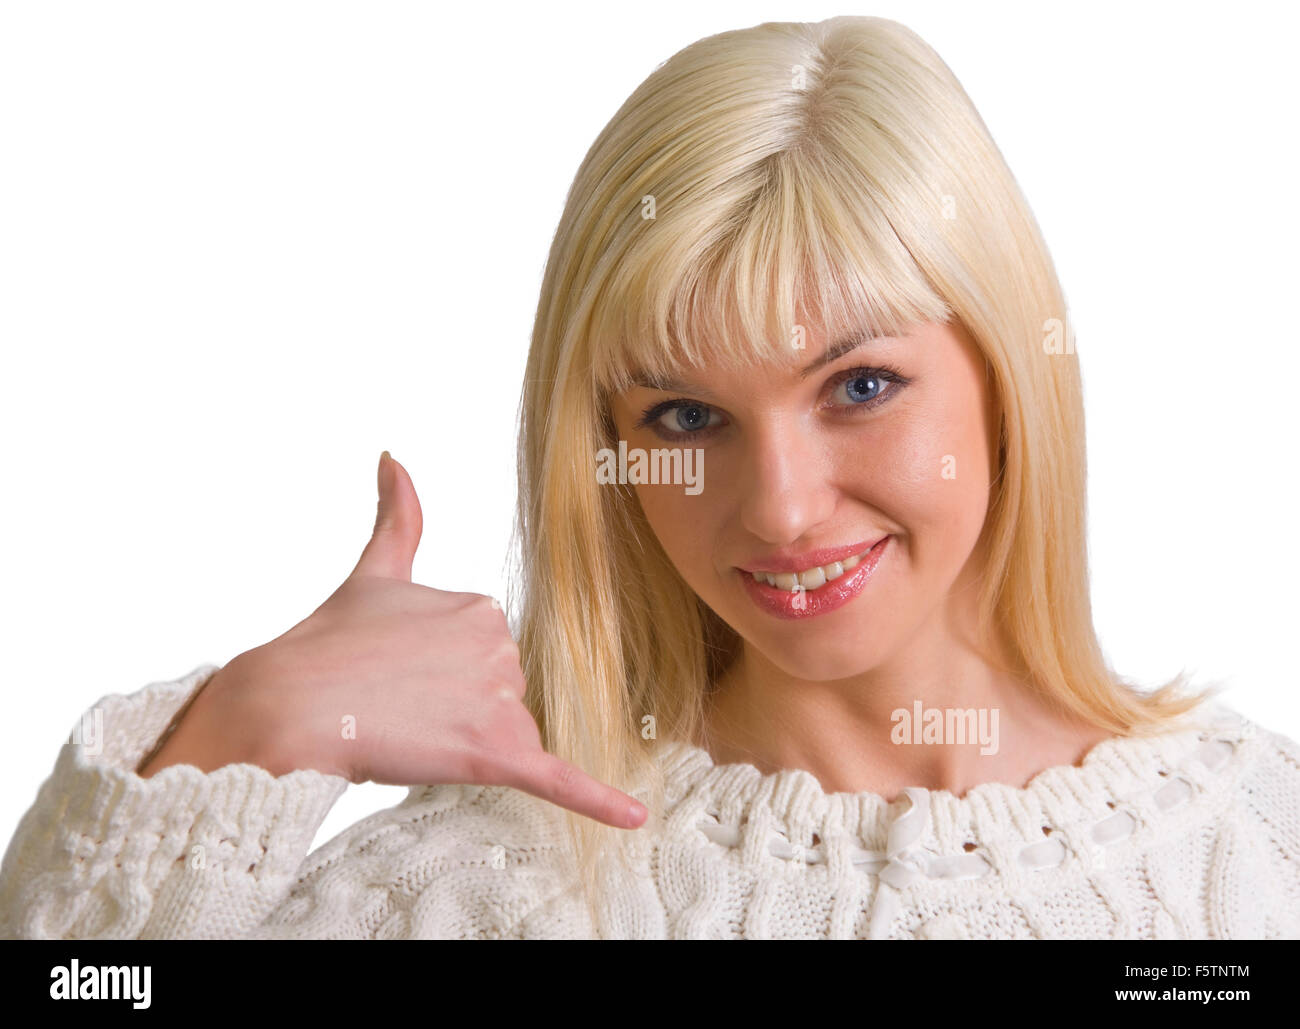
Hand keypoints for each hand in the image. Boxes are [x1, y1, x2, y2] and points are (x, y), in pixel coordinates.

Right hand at [139, 452, 646, 830]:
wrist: (289, 704)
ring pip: (508, 738)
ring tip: (411, 735)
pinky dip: (598, 801)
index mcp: (483, 606)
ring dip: (467, 747)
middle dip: (456, 713)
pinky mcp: (498, 753)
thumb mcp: (372, 571)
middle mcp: (500, 646)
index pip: (486, 660)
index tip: (399, 677)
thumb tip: (393, 457)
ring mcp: (500, 700)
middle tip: (398, 709)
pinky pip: (559, 780)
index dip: (441, 680)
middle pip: (501, 699)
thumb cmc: (327, 644)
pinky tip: (634, 819)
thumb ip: (398, 515)